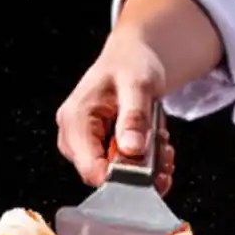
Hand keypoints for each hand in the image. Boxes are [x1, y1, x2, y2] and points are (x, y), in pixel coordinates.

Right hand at [56, 28, 175, 195]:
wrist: (132, 58)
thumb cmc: (131, 64)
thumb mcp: (138, 85)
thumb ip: (134, 117)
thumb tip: (131, 148)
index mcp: (75, 119)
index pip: (91, 169)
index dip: (122, 176)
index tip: (150, 168)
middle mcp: (73, 136)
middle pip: (103, 175)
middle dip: (137, 170)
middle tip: (161, 149)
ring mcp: (83, 144)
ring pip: (114, 175)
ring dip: (143, 166)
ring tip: (159, 141)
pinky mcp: (96, 149)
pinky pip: (119, 168)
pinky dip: (141, 163)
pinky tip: (153, 145)